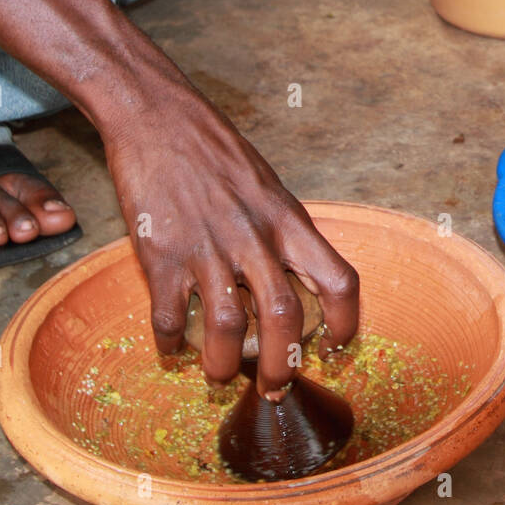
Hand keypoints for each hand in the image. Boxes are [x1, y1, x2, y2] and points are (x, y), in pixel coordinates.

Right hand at [104, 83, 358, 397]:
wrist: (158, 117)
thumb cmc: (215, 149)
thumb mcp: (267, 185)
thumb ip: (282, 231)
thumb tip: (296, 279)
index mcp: (287, 220)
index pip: (338, 279)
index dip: (346, 322)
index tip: (338, 346)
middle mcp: (254, 238)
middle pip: (285, 318)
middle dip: (282, 366)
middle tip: (274, 387)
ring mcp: (206, 248)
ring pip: (227, 329)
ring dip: (225, 365)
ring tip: (220, 375)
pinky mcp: (161, 255)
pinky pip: (169, 318)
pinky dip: (170, 342)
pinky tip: (171, 346)